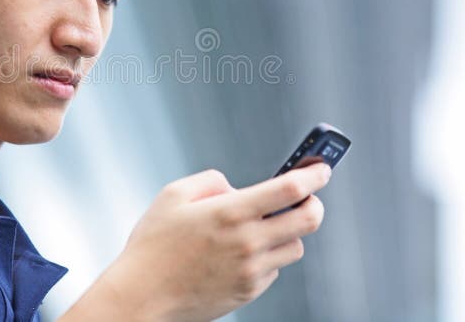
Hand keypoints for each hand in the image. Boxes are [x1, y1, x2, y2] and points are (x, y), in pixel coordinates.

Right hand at [63, 163, 330, 321]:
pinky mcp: (248, 292)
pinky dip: (268, 257)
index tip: (321, 168)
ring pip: (295, 247)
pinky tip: (244, 252)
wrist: (142, 295)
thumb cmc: (153, 244)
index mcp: (230, 212)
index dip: (313, 174)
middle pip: (308, 220)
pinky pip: (274, 270)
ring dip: (289, 232)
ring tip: (266, 225)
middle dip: (315, 203)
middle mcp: (247, 242)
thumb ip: (211, 181)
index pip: (290, 189)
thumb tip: (235, 188)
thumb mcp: (173, 194)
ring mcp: (251, 270)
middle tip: (308, 197)